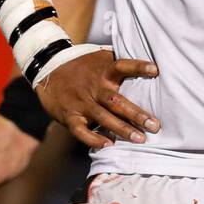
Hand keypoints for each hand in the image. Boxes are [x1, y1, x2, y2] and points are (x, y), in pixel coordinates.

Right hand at [37, 50, 159, 149]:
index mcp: (104, 71)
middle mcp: (95, 87)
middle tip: (155, 126)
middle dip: (136, 114)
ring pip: (104, 117)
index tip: (155, 70)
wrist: (49, 70)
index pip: (123, 66)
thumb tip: (151, 62)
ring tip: (140, 139)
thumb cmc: (83, 66)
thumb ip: (120, 61)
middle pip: (117, 101)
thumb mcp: (100, 58)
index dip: (138, 67)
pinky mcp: (70, 116)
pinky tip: (108, 145)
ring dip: (122, 129)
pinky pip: (81, 130)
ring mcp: (82, 103)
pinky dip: (94, 139)